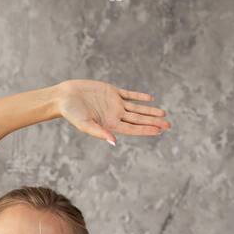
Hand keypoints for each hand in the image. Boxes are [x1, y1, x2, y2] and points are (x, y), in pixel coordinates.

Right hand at [55, 79, 169, 144]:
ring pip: (136, 108)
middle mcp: (115, 115)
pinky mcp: (111, 91)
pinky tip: (150, 99)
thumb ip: (100, 133)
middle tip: (169, 125)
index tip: (160, 131)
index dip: (147, 130)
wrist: (64, 97)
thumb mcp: (85, 125)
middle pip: (138, 119)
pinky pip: (129, 94)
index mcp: (110, 124)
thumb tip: (114, 142)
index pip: (133, 128)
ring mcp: (114, 103)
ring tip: (163, 114)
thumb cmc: (71, 113)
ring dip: (150, 111)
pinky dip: (139, 96)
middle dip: (153, 122)